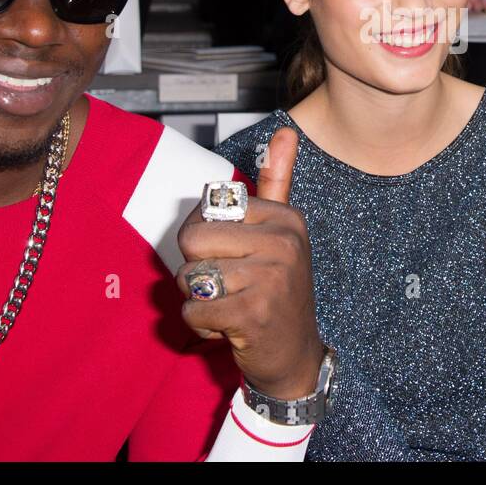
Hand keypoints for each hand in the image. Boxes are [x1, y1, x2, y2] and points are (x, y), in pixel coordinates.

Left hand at [176, 127, 325, 400]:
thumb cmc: (277, 289)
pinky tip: (229, 327)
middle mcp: (283, 242)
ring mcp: (271, 277)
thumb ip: (277, 181)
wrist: (295, 353)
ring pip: (189, 278)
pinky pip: (194, 311)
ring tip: (229, 305)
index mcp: (284, 217)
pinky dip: (201, 325)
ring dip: (199, 300)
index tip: (236, 258)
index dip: (206, 240)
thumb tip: (285, 130)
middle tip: (226, 285)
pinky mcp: (253, 313)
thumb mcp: (281, 233)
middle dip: (196, 269)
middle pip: (192, 240)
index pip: (207, 210)